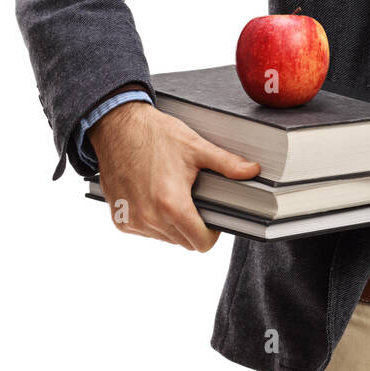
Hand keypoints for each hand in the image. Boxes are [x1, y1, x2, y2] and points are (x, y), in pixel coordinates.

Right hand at [88, 99, 260, 250]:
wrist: (117, 127)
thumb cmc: (154, 134)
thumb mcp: (195, 147)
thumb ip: (226, 163)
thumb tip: (251, 170)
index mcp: (171, 204)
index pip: (200, 243)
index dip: (211, 232)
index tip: (211, 217)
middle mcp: (149, 217)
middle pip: (184, 242)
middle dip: (193, 227)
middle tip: (192, 199)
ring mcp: (132, 220)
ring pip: (165, 238)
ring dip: (172, 225)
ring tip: (172, 195)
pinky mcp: (120, 219)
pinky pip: (145, 231)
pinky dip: (153, 221)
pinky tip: (154, 196)